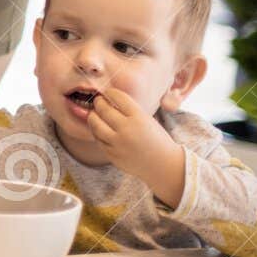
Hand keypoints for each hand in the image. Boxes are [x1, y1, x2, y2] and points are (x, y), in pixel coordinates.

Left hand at [86, 88, 184, 203]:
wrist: (163, 164)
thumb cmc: (156, 139)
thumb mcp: (147, 120)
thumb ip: (130, 111)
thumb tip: (109, 100)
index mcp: (139, 118)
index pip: (118, 98)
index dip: (111, 93)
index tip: (108, 92)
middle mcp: (127, 130)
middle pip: (103, 110)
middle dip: (99, 102)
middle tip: (98, 101)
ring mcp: (118, 144)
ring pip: (95, 125)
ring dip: (92, 116)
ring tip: (94, 114)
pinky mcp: (112, 155)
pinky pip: (98, 140)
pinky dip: (96, 132)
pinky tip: (98, 128)